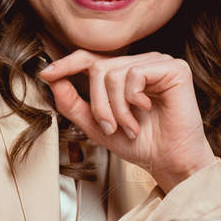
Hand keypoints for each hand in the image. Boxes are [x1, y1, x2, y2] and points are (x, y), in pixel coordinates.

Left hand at [37, 50, 213, 191]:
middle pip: (98, 68)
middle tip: (111, 127)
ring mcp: (158, 63)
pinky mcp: (174, 68)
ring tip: (130, 126)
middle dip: (99, 104)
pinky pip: (135, 74)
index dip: (67, 64)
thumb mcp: (97, 126)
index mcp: (124, 73)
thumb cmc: (141, 144)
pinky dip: (133, 99)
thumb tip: (52, 80)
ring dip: (116, 108)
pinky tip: (147, 109)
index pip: (90, 59)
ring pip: (114, 73)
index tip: (46, 74)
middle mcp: (141, 63)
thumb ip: (73, 103)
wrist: (168, 161)